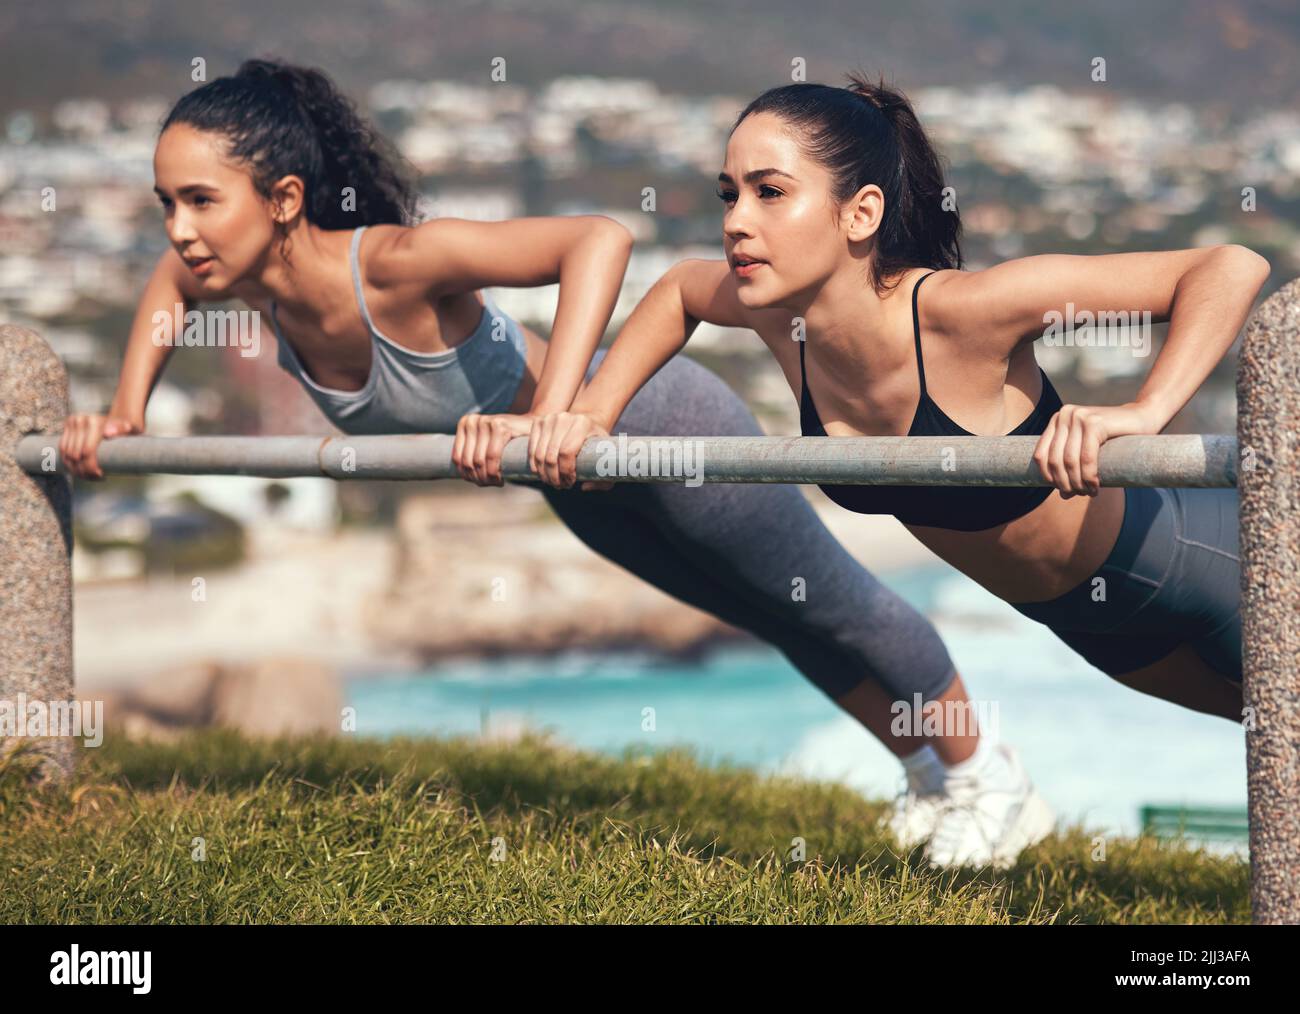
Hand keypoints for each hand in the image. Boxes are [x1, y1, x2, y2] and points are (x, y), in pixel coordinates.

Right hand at [58, 414, 142, 479]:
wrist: (119, 417)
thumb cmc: (126, 428)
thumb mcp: (128, 429)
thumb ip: (120, 430)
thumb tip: (107, 433)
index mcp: (94, 422)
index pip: (87, 451)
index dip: (91, 467)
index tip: (100, 475)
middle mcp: (81, 420)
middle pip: (76, 454)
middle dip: (83, 470)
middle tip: (94, 477)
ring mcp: (72, 421)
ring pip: (67, 453)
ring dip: (74, 468)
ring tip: (86, 476)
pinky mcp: (67, 425)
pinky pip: (63, 448)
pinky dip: (68, 461)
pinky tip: (78, 469)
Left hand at [452, 412, 534, 485]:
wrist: (532, 427)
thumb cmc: (508, 441)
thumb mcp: (486, 443)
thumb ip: (472, 454)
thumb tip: (460, 475)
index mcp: (465, 424)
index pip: (458, 458)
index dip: (467, 476)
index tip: (480, 482)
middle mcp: (472, 421)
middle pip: (468, 461)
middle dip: (479, 478)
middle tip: (491, 484)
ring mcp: (486, 421)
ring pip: (479, 461)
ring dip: (487, 479)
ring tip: (497, 482)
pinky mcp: (500, 425)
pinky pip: (492, 457)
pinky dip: (496, 472)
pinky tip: (502, 478)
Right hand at [529, 411, 613, 490]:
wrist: (584, 423)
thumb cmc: (596, 444)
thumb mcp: (607, 458)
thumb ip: (604, 479)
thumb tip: (584, 487)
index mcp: (582, 423)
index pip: (567, 452)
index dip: (566, 472)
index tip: (571, 482)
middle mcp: (564, 418)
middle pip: (551, 456)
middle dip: (554, 477)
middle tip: (561, 486)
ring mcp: (549, 419)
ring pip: (540, 454)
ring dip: (544, 474)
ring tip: (552, 482)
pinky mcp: (538, 422)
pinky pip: (532, 449)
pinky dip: (535, 465)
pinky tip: (542, 473)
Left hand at [1033, 402, 1162, 497]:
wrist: (1144, 417)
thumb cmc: (1115, 438)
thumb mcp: (1086, 448)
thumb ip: (1072, 465)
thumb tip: (1061, 495)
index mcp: (1058, 419)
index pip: (1041, 455)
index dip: (1049, 477)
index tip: (1063, 490)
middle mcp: (1065, 415)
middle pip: (1054, 459)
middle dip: (1064, 483)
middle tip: (1077, 494)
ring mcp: (1079, 416)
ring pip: (1069, 461)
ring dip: (1077, 483)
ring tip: (1088, 493)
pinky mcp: (1095, 423)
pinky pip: (1086, 458)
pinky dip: (1089, 476)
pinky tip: (1095, 486)